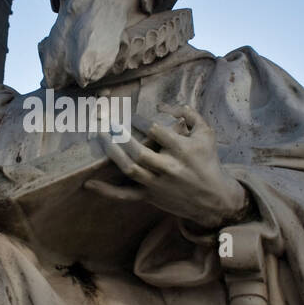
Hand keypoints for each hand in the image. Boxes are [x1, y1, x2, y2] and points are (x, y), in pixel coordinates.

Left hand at [86, 103, 247, 228]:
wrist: (214, 200)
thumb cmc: (209, 162)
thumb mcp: (206, 135)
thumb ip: (191, 115)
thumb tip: (172, 105)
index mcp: (182, 150)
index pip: (156, 131)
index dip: (140, 121)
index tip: (132, 115)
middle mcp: (168, 168)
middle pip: (138, 150)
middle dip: (120, 134)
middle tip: (107, 121)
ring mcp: (157, 184)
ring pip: (129, 169)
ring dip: (112, 152)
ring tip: (100, 136)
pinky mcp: (150, 197)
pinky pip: (125, 195)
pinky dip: (106, 191)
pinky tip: (89, 183)